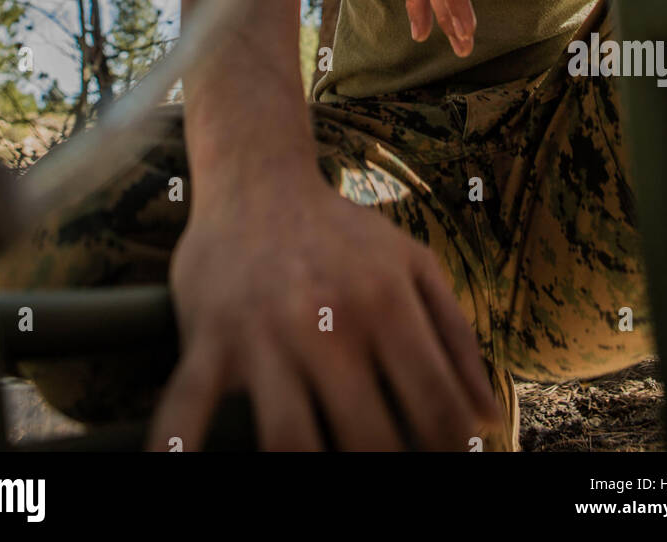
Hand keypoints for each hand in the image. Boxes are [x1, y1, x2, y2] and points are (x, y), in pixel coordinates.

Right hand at [146, 176, 502, 451]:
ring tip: (319, 489)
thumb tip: (489, 417)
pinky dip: (177, 450)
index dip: (452, 452)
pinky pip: (185, 409)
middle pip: (368, 439)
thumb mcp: (414, 263)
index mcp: (384, 302)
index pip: (434, 404)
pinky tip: (180, 473)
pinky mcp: (207, 340)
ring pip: (288, 443)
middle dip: (387, 471)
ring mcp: (262, 334)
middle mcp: (326, 321)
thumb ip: (457, 337)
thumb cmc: (343, 232)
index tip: (448, 469)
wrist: (256, 178)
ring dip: (309, 479)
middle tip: (389, 477)